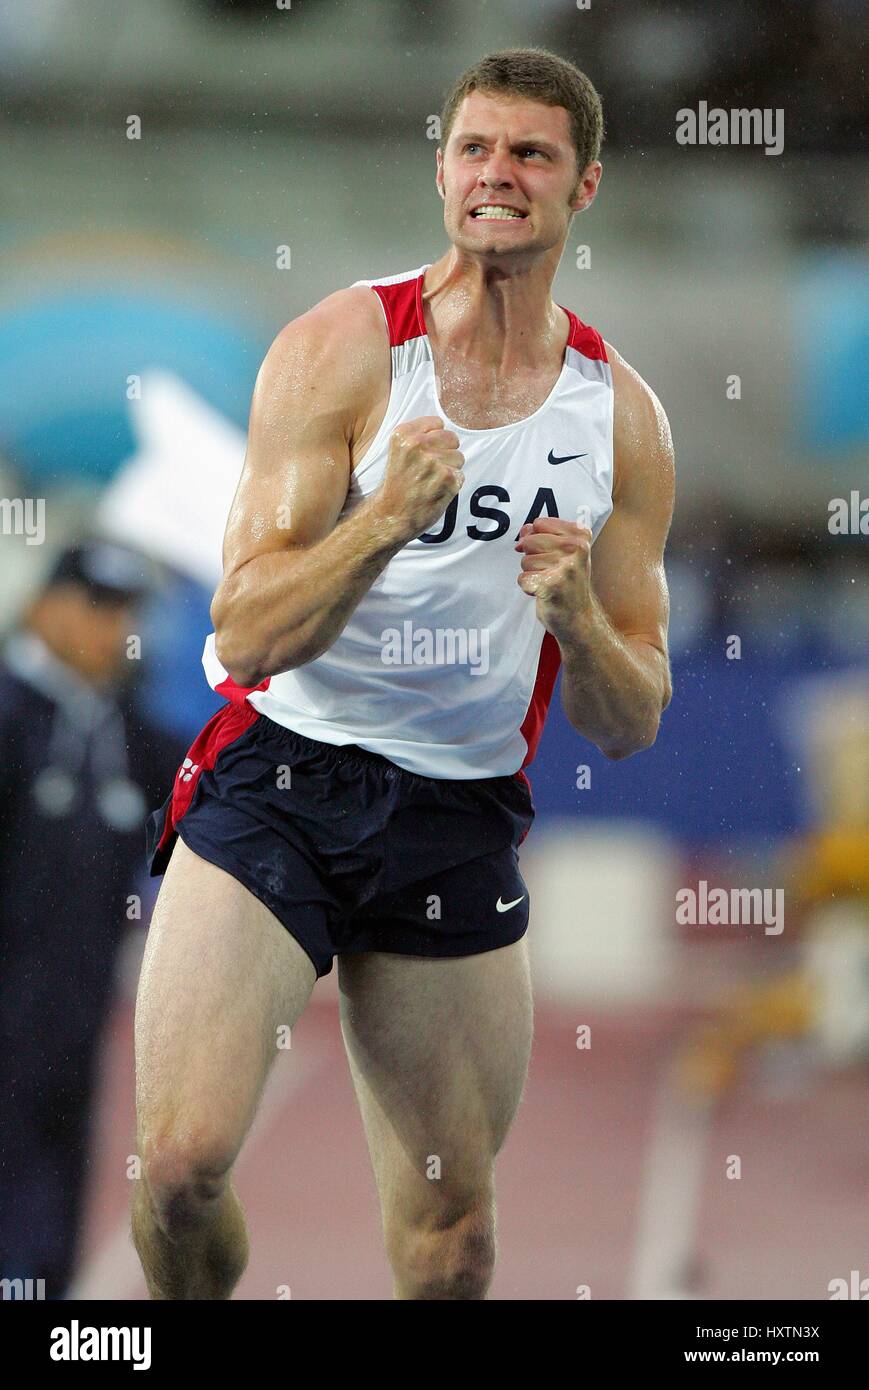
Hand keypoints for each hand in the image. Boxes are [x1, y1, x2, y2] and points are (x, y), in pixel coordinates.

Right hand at [375, 416, 464, 540]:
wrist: (390, 516)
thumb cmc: (396, 484)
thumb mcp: (397, 452)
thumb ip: (418, 437)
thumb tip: (445, 429)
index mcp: (403, 434)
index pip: (437, 423)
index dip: (434, 439)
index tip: (423, 454)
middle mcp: (417, 445)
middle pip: (452, 438)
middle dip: (446, 453)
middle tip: (429, 470)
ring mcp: (433, 462)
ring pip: (459, 457)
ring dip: (450, 470)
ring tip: (431, 482)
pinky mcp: (446, 478)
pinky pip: (460, 476)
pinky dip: (452, 486)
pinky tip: (435, 491)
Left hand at [514, 516, 593, 637]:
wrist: (578, 618)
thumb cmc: (569, 583)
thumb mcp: (563, 553)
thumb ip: (542, 535)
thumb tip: (524, 529)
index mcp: (581, 536)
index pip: (540, 523)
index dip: (536, 537)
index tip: (548, 552)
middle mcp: (576, 549)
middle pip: (530, 541)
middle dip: (532, 557)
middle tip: (549, 571)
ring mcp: (564, 567)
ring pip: (525, 561)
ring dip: (532, 574)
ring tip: (549, 582)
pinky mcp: (550, 585)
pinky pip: (522, 578)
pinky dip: (528, 587)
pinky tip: (544, 592)